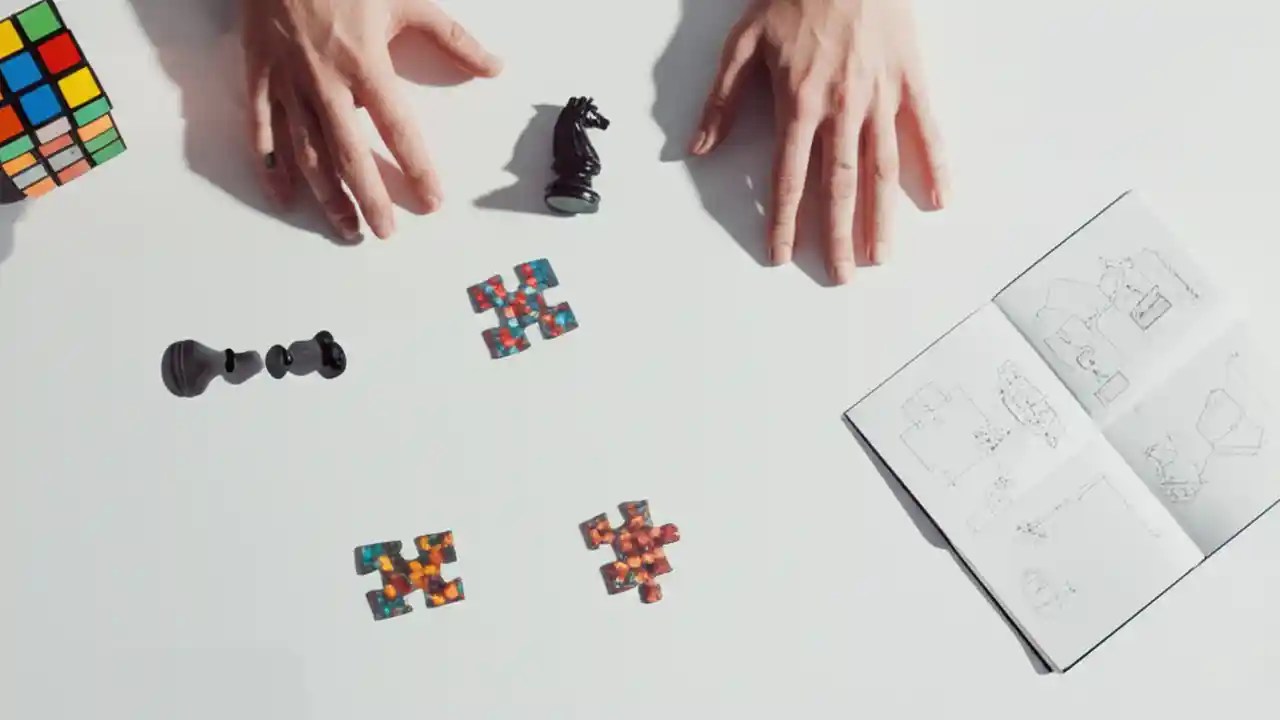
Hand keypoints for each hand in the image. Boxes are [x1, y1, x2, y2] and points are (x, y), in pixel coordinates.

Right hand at [240, 0, 501, 240]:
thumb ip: (453, 38)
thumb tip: (495, 67)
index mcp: (364, 63)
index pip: (397, 127)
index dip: (416, 167)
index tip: (432, 200)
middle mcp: (325, 80)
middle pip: (348, 153)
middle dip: (368, 197)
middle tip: (385, 232)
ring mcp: (288, 81)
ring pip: (306, 150)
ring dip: (326, 194)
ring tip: (346, 226)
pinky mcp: (258, 75)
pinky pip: (262, 130)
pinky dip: (270, 166)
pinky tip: (284, 197)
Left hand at [691, 0, 946, 283]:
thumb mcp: (744, 43)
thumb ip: (723, 99)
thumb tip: (698, 146)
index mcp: (798, 102)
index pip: (788, 176)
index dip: (784, 220)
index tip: (782, 256)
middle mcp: (841, 108)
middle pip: (838, 185)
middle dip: (837, 235)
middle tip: (841, 275)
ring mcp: (880, 96)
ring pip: (881, 168)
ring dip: (881, 216)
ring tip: (882, 255)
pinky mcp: (909, 79)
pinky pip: (926, 130)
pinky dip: (936, 165)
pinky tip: (940, 199)